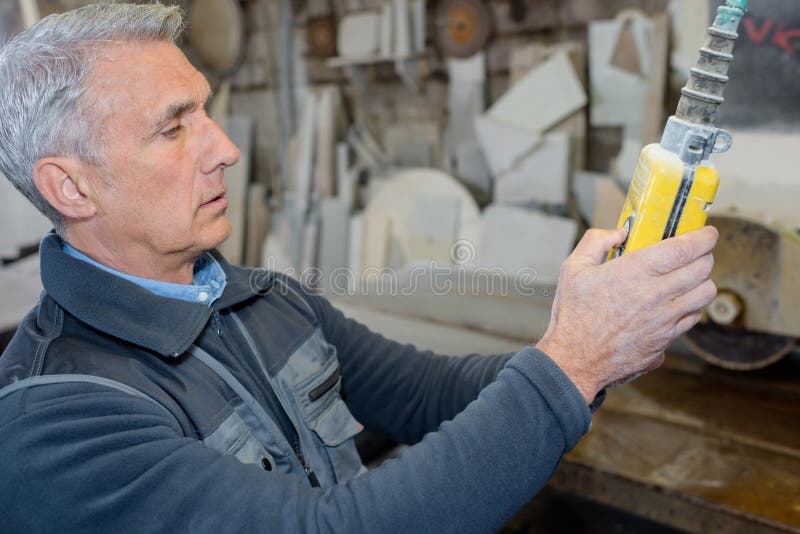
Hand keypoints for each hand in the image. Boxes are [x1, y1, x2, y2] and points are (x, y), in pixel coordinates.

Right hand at [535, 226, 718, 403]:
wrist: (576, 360)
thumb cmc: (574, 315)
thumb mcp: (572, 269)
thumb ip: (595, 242)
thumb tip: (620, 232)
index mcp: (634, 272)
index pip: (685, 249)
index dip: (703, 237)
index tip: (707, 232)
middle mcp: (655, 295)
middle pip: (702, 268)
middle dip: (705, 255)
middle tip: (696, 251)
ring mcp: (664, 319)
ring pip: (706, 293)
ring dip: (702, 280)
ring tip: (690, 276)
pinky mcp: (666, 338)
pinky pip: (694, 316)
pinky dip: (692, 305)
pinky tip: (677, 301)